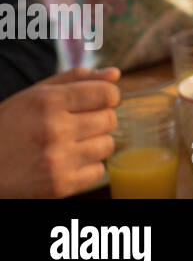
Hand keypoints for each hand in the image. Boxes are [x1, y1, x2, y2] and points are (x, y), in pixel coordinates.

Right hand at [0, 67, 120, 197]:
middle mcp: (53, 130)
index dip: (108, 96)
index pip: (108, 94)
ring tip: (71, 144)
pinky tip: (66, 162)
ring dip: (95, 143)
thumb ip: (76, 79)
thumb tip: (115, 74)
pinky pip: (98, 172)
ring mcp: (56, 160)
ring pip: (107, 145)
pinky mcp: (58, 186)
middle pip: (110, 119)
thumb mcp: (34, 95)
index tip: (97, 101)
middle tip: (77, 124)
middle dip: (99, 119)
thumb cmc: (9, 126)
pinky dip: (87, 167)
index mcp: (47, 102)